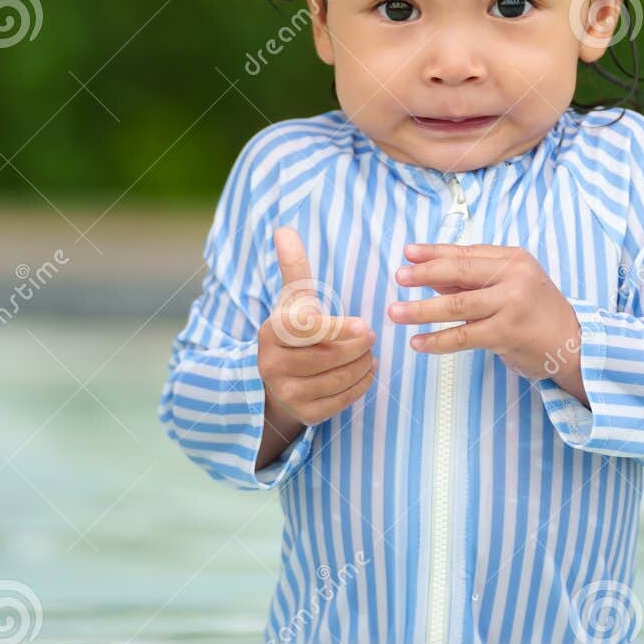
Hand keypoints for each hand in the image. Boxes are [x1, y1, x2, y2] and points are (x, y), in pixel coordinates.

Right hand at [257, 226, 377, 428]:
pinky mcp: (304, 414)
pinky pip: (342, 401)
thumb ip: (294, 267)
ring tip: (369, 353)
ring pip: (337, 379)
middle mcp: (272, 364)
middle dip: (357, 347)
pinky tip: (366, 371)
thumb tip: (284, 230)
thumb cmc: (294, 331)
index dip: (337, 329)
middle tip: (371, 336)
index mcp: (272, 332)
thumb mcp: (294, 300)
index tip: (364, 325)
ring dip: (362, 364)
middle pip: (327, 357)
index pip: (307, 331)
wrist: (276, 380)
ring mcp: (287, 392)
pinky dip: (360, 385)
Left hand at [386, 243, 582, 385]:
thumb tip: (431, 277)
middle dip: (423, 274)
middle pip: (458, 272)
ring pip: (456, 305)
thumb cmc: (538, 313)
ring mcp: (511, 304)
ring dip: (421, 310)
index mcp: (512, 258)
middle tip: (399, 277)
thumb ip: (474, 280)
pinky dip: (437, 341)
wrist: (575, 345)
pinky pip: (463, 336)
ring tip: (396, 312)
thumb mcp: (511, 286)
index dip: (434, 252)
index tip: (408, 253)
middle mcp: (513, 276)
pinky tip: (418, 343)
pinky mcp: (507, 332)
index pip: (465, 253)